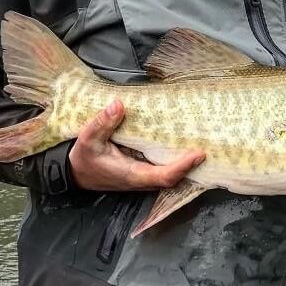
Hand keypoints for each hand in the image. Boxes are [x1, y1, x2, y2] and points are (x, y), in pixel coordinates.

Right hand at [68, 99, 204, 190]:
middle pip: (174, 179)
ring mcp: (143, 178)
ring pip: (170, 176)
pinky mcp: (143, 172)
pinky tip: (184, 143)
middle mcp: (142, 179)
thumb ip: (103, 122)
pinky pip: (164, 169)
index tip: (198, 154)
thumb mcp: (88, 139)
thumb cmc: (83, 158)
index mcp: (132, 174)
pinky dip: (177, 160)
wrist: (74, 174)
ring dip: (186, 164)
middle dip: (192, 166)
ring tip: (203, 142)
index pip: (164, 176)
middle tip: (210, 145)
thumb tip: (118, 105)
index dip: (182, 167)